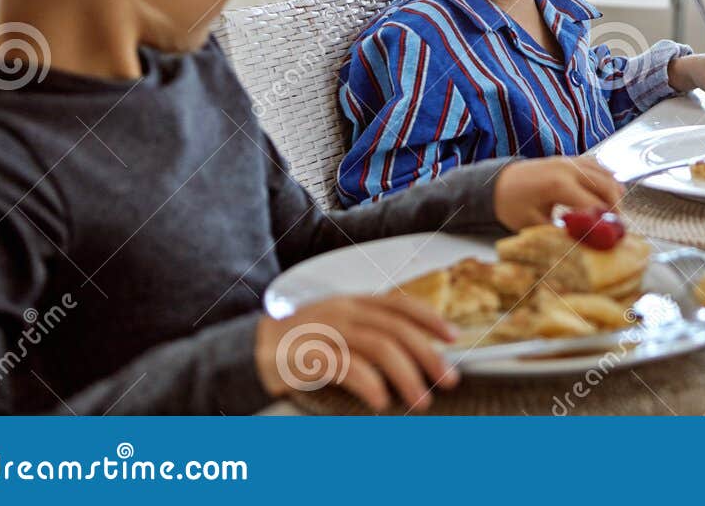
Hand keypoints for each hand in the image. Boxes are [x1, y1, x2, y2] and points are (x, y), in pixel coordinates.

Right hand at [256, 295, 458, 411]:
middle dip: (429, 356)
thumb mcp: (339, 325)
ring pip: (380, 347)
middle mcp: (345, 312)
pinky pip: (347, 367)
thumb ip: (370, 331)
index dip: (430, 319)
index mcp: (355, 302)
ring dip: (407, 375)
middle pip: (398, 330)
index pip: (401, 305)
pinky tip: (382, 401)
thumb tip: (413, 353)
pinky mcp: (309, 355)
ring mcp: (328, 331)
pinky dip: (370, 384)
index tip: (454, 337)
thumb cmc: (302, 341)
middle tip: (449, 380)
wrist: (250, 346)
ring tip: (422, 400)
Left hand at [493, 155, 623, 228]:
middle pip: (606, 185)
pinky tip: (608, 195)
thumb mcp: (533, 224)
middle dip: (616, 206)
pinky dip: (607, 180)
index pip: (592, 204)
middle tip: (617, 227)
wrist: (499, 183)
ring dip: (614, 192)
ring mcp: (571, 160)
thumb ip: (560, 232)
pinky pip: (597, 166)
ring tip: (614, 214)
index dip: (604, 221)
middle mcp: (568, 168)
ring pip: (606, 173)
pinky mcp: (571, 159)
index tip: (612, 237)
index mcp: (558, 184)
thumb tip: (583, 244)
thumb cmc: (513, 205)